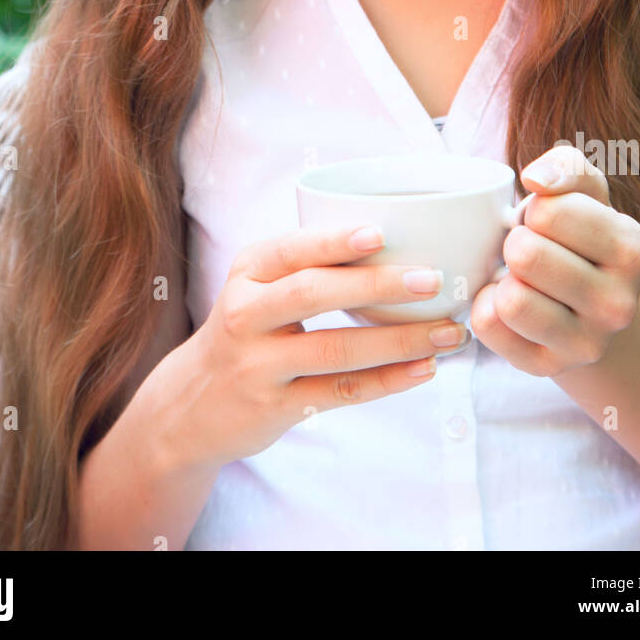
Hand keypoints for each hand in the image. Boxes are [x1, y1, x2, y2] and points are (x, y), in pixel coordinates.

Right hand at [145, 225, 467, 467]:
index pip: (291, 250)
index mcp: (247, 273)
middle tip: (432, 280)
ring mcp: (258, 364)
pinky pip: (341, 392)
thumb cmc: (247, 330)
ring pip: (336, 349)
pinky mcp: (276, 407)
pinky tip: (424, 369)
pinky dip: (388, 381)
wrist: (192, 405)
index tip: (381, 233)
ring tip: (447, 332)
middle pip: (313, 294)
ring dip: (399, 340)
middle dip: (377, 285)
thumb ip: (305, 265)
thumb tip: (395, 240)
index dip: (334, 241)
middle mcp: (245, 315)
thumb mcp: (255, 287)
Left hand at [469, 145, 639, 375]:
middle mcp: (620, 306)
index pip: (549, 212)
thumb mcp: (584, 192)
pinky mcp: (548, 368)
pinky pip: (489, 326)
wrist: (587, 304)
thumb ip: (565, 168)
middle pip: (525, 255)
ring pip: (510, 300)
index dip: (535, 210)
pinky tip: (509, 304)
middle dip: (515, 243)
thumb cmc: (578, 234)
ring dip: (502, 278)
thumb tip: (536, 179)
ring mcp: (587, 345)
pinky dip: (486, 307)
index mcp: (633, 250)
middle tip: (530, 251)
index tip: (548, 223)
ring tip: (522, 278)